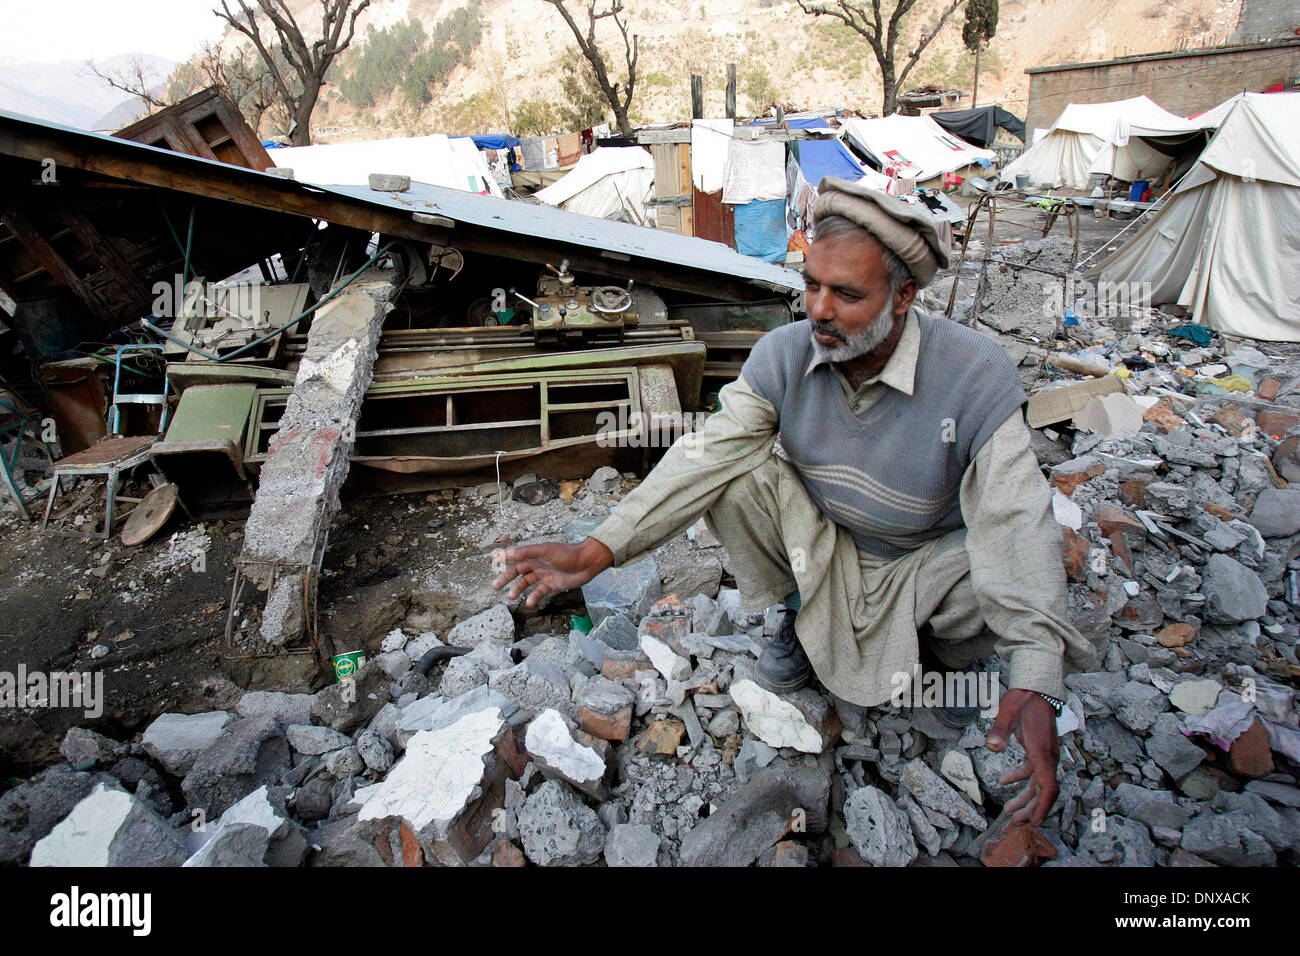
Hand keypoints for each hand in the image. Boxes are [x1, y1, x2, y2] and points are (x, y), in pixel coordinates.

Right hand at [491, 537, 614, 607]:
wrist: (587, 562)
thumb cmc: (568, 554)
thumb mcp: (546, 551)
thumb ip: (527, 552)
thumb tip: (507, 553)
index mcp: (534, 554)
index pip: (515, 558)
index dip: (504, 562)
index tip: (493, 566)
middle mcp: (538, 564)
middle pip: (518, 571)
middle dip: (506, 578)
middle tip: (495, 587)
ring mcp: (545, 574)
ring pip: (527, 582)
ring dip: (518, 589)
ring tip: (511, 597)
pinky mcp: (553, 583)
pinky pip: (540, 591)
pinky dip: (533, 597)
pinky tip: (529, 603)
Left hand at [985, 689, 1059, 827]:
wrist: (1036, 685)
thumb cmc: (1024, 697)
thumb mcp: (1008, 711)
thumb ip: (1000, 729)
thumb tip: (992, 747)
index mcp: (1042, 751)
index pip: (1047, 786)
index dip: (1042, 807)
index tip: (1034, 823)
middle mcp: (1047, 755)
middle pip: (1043, 791)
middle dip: (1030, 809)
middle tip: (1015, 823)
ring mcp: (1045, 753)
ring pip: (1038, 783)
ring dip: (1025, 798)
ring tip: (1010, 811)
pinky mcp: (1039, 748)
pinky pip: (1033, 771)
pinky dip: (1020, 778)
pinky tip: (1003, 781)